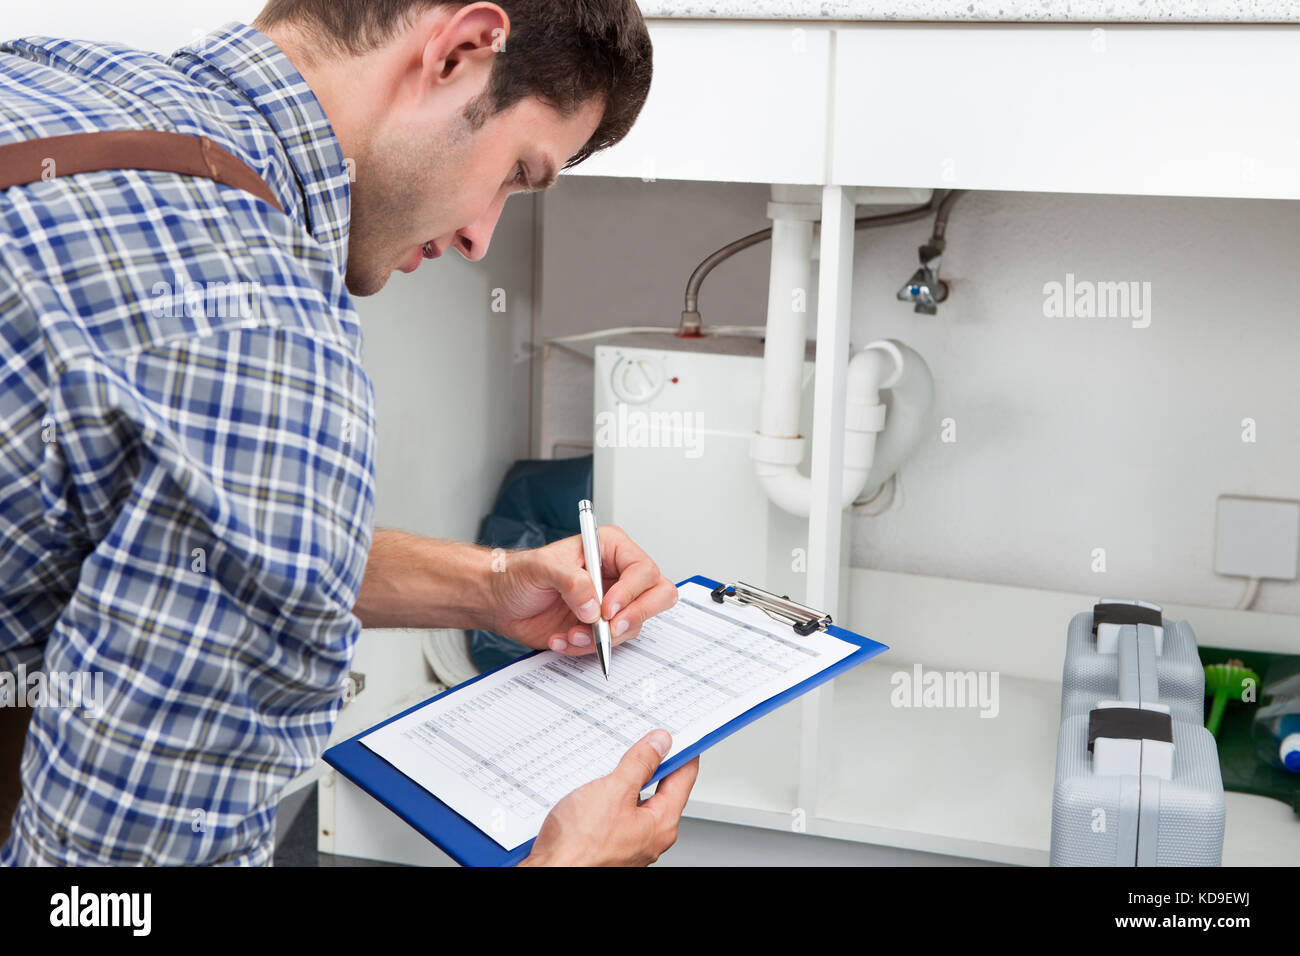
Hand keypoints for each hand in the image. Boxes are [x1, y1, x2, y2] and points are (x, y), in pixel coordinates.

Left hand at [487, 525, 676, 655]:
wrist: (499, 602)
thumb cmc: (518, 574)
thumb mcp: (541, 567)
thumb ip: (570, 580)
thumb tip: (594, 605)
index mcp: (609, 548)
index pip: (642, 569)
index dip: (631, 591)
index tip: (607, 608)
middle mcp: (617, 575)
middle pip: (658, 594)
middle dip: (637, 614)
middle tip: (612, 627)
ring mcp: (611, 603)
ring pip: (634, 624)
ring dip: (602, 636)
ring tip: (570, 633)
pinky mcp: (600, 627)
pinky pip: (610, 643)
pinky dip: (586, 647)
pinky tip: (562, 639)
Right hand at [519, 730, 699, 865]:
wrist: (549, 872)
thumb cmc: (579, 846)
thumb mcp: (614, 790)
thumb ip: (640, 764)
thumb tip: (660, 745)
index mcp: (661, 824)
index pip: (684, 778)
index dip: (682, 751)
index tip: (676, 734)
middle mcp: (650, 837)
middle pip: (661, 790)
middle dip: (652, 764)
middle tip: (642, 741)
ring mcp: (629, 843)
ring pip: (635, 802)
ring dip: (626, 781)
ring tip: (610, 765)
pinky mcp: (608, 845)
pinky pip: (616, 814)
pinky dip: (610, 798)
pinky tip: (593, 790)